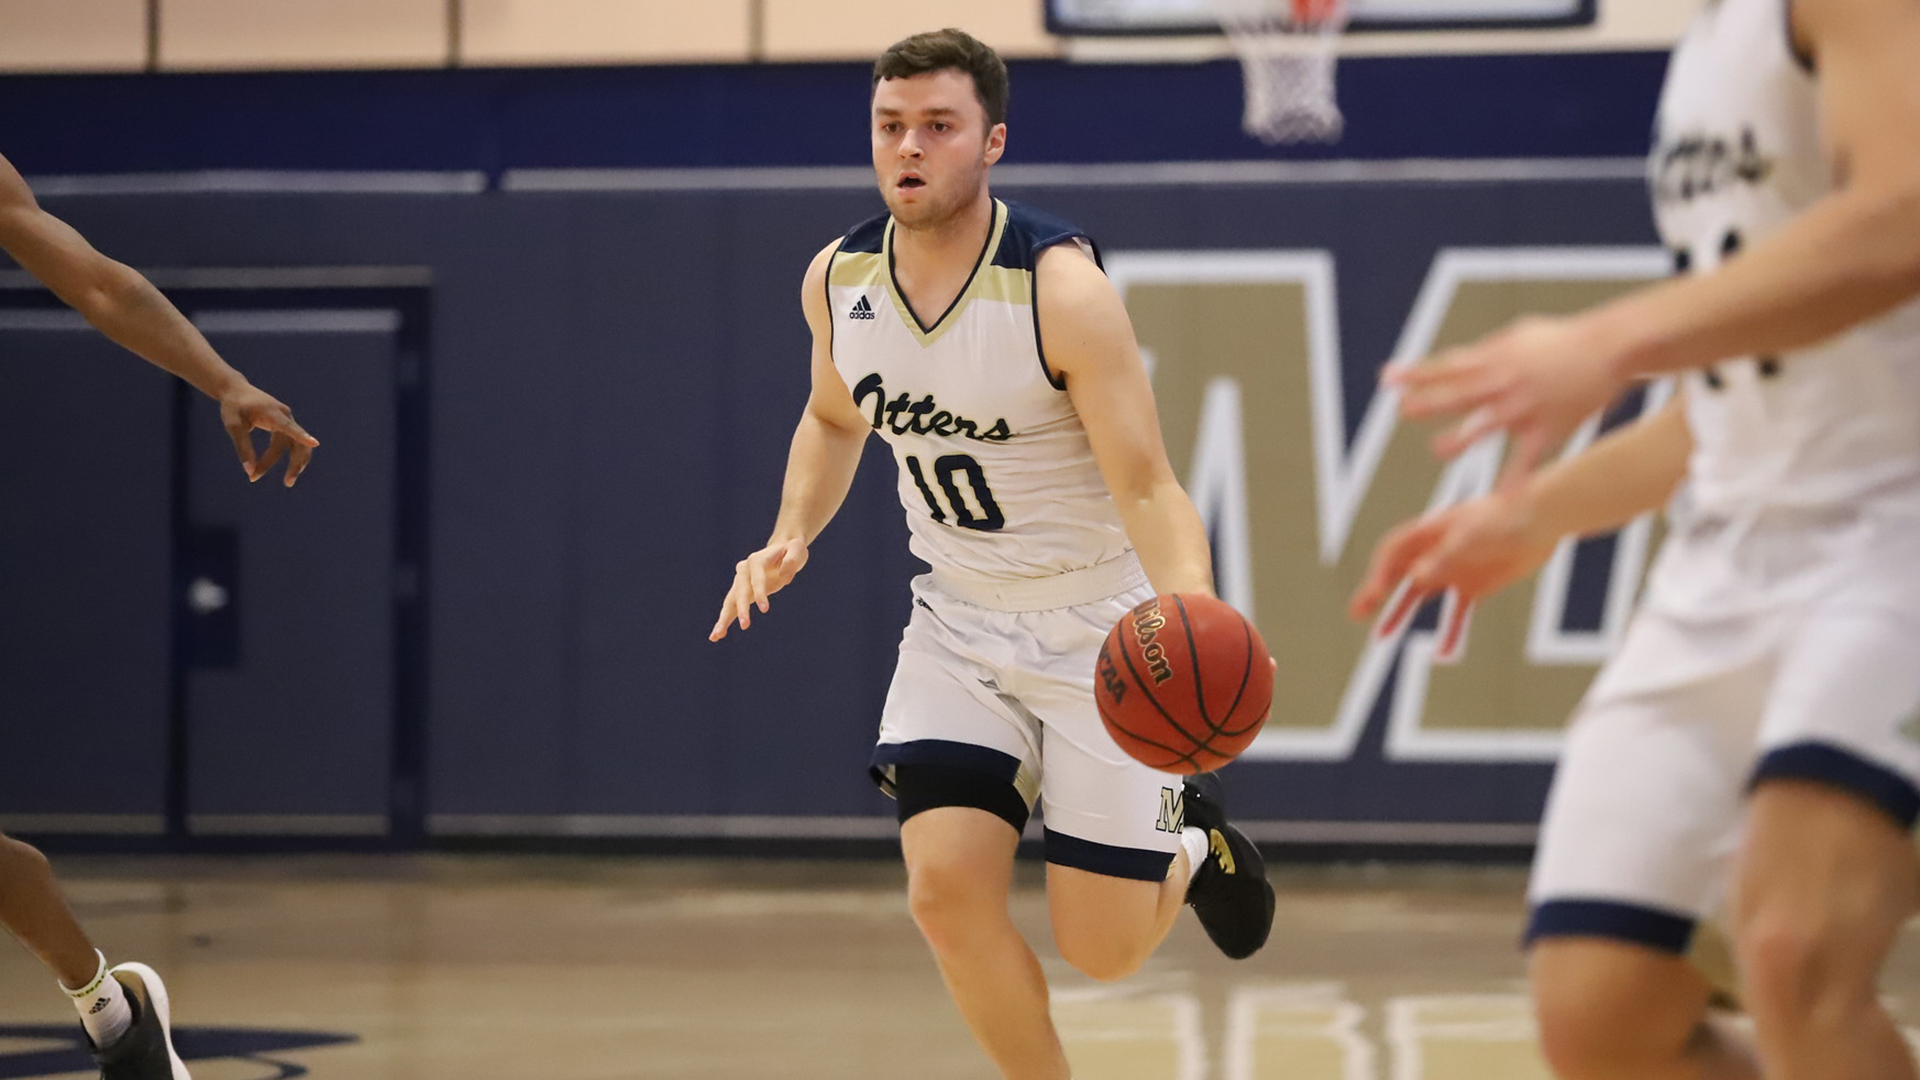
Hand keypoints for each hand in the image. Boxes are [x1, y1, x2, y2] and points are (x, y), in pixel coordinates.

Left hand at [219, 383, 318, 486]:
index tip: (314, 443)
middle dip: (295, 463)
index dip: (301, 436)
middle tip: (288, 483)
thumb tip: (249, 471)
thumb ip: (242, 447)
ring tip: (277, 480)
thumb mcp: (233, 426)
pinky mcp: (283, 426)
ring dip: (287, 464)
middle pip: (298, 443)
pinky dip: (278, 457)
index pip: (289, 427)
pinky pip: (286, 444)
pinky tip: (263, 467)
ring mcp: (286, 421)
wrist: (236, 390)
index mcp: (272, 413)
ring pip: (293, 447)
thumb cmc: (233, 406)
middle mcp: (284, 416)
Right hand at [710, 538, 808, 640]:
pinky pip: (732, 608)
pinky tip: (717, 635)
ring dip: (724, 618)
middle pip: (740, 591)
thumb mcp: (797, 549)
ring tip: (717, 635)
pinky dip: (725, 621)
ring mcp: (740, 582)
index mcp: (756, 560)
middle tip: (745, 625)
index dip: (760, 593)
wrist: (781, 551)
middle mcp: (744, 570)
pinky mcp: (742, 592)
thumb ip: (792, 560)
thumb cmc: (791, 550)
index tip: (765, 609)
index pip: (756, 578)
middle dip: (742, 609)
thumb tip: (783, 575)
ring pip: (730, 601)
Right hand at [1347, 492, 1556, 657]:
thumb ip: (1446, 557)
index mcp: (1430, 532)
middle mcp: (1436, 552)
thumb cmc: (1506, 519)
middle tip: (1356, 612)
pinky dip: (1450, 633)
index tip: (1375, 593)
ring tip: (1380, 636)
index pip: (1394, 552)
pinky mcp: (1475, 587)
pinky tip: (1443, 654)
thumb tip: (1417, 577)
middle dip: (1375, 592)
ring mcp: (1454, 570)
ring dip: (1400, 615)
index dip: (1381, 571)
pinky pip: (1456, 614)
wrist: (1542, 521)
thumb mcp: (1472, 537)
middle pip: (1397, 574)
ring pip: (1419, 595)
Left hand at [1389, 316, 1623, 491]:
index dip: (1416, 373)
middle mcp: (1504, 384)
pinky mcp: (1546, 431)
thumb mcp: (1517, 335)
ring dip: (1459, 440)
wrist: (1609, 349)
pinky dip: (1514, 481)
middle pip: (1460, 394)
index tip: (1387, 378)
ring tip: (1439, 450)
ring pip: (1485, 428)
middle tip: (1405, 409)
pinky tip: (1500, 503)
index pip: (1447, 367)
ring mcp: (1524, 409)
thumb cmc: (1562, 339)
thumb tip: (1452, 358)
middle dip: (1430, 402)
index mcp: (1494, 360)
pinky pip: (1525, 460)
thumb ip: (1484, 351)